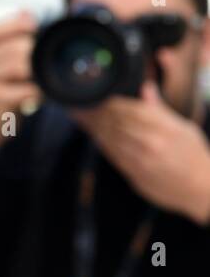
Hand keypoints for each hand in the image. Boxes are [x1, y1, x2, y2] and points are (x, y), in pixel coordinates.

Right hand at [0, 9, 41, 139]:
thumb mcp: (3, 63)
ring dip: (38, 73)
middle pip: (17, 47)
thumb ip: (14, 40)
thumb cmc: (3, 90)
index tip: (35, 30)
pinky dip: (39, 91)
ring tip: (44, 80)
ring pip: (21, 66)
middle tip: (46, 65)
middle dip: (36, 54)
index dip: (18, 25)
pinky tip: (41, 95)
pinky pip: (27, 89)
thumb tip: (27, 12)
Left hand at [71, 81, 209, 225]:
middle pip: (113, 122)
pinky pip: (112, 154)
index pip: (126, 108)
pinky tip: (93, 134)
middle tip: (78, 104)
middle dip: (94, 112)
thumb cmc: (194, 155)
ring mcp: (140, 159)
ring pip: (109, 137)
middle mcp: (149, 142)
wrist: (202, 188)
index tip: (95, 95)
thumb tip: (145, 87)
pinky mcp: (134, 173)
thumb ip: (159, 109)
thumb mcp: (182, 127)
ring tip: (79, 115)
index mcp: (162, 127)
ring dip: (92, 126)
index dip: (107, 101)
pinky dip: (101, 142)